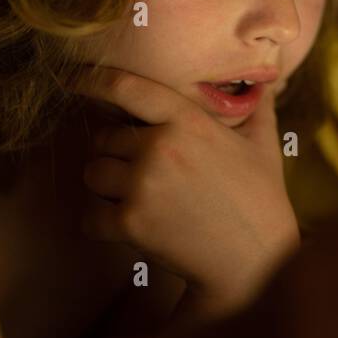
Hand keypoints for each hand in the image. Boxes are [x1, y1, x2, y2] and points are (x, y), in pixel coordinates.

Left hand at [74, 65, 299, 311]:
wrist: (255, 259)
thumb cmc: (261, 199)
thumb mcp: (264, 145)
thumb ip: (258, 107)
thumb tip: (265, 81)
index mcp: (188, 121)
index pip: (127, 88)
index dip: (93, 79)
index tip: (72, 78)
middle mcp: (160, 147)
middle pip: (104, 139)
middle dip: (117, 156)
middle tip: (145, 175)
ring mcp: (143, 185)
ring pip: (93, 174)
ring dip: (107, 188)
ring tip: (139, 200)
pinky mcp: (130, 223)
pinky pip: (90, 216)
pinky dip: (102, 224)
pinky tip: (128, 228)